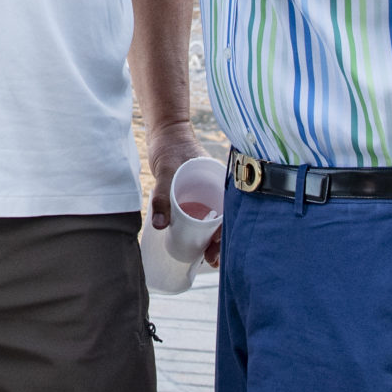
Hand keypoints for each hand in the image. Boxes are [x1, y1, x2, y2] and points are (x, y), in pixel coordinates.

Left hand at [148, 121, 220, 268]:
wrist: (165, 131)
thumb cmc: (171, 146)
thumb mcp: (167, 171)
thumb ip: (162, 196)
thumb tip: (160, 225)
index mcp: (221, 184)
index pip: (231, 215)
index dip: (226, 235)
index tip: (216, 250)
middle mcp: (217, 190)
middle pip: (224, 221)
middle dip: (220, 242)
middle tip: (210, 260)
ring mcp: (207, 193)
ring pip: (213, 221)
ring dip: (211, 239)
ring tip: (204, 257)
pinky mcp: (196, 195)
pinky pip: (202, 215)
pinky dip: (201, 229)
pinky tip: (196, 242)